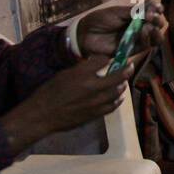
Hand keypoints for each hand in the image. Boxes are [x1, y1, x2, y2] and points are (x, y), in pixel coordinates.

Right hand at [0, 53, 129, 151]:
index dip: (108, 58)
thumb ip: (81, 70)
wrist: (43, 115)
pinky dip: (117, 100)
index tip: (113, 57)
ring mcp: (95, 102)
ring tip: (124, 81)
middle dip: (126, 69)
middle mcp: (91, 87)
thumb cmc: (49, 92)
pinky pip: (112, 106)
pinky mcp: (95, 114)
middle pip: (117, 76)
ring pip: (117, 92)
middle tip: (130, 65)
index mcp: (81, 74)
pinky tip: (119, 97)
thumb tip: (94, 65)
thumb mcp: (64, 75)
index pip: (102, 60)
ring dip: (123, 85)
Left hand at [76, 0, 165, 57]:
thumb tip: (153, 4)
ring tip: (150, 26)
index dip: (158, 10)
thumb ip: (135, 11)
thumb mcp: (118, 12)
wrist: (86, 33)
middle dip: (159, 21)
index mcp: (136, 16)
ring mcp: (136, 39)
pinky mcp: (132, 50)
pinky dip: (147, 39)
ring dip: (156, 32)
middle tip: (155, 17)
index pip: (153, 13)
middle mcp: (139, 27)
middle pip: (157, 26)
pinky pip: (144, 46)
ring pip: (154, 38)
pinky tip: (144, 32)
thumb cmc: (101, 19)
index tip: (158, 7)